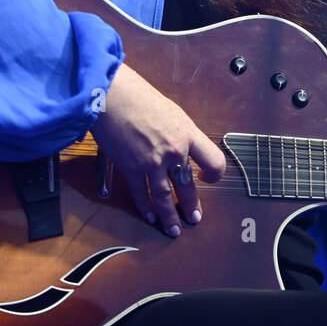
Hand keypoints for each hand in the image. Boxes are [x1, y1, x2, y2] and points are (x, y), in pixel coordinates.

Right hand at [89, 62, 225, 237]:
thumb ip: (180, 134)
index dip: (215, 173)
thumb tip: (184, 149)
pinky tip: (150, 216)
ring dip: (170, 216)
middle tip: (194, 218)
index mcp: (187, 134)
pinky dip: (145, 208)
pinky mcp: (130, 168)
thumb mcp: (171, 112)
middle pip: (188, 186)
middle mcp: (173, 151)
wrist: (111, 95)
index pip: (213, 160)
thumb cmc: (140, 97)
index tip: (208, 178)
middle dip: (192, 206)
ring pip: (164, 197)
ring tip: (174, 230)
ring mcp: (151, 162)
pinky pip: (140, 194)